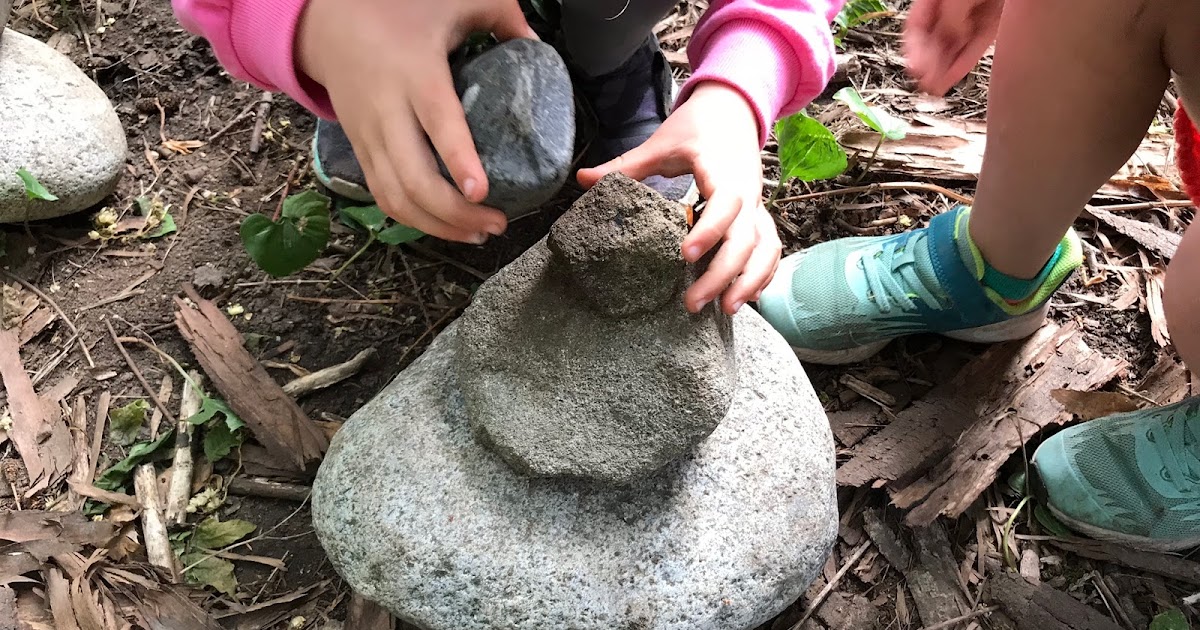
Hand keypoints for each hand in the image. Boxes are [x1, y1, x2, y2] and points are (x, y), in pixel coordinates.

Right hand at [296, 0, 537, 242]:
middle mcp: (388, 112)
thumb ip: (500, 15)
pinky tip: (446, 228)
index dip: (458, 160)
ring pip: (396, 197)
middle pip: (413, 178)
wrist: (328, 26)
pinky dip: (414, 220)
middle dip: (454, 212)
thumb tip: (538, 43)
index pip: (437, 123)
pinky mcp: (360, 152)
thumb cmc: (398, 12)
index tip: (481, 191)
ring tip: (478, 234)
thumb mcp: (451, 1)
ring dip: (437, 226)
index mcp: (416, 74)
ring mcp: (369, 137)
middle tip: (497, 223)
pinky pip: (383, 197)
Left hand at [577, 82, 780, 314]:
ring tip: (726, 309)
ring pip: (765, 248)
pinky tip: (747, 297)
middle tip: (692, 303)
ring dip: (749, 280)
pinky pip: (769, 248)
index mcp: (723, 171)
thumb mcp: (661, 142)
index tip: (685, 255)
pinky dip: (764, 273)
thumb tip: (582, 179)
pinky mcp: (759, 214)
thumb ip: (625, 166)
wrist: (734, 106)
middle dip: (723, 274)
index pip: (726, 203)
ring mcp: (757, 205)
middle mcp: (747, 191)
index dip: (710, 229)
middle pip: (747, 239)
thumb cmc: (697, 125)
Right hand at [904, 0, 1003, 95]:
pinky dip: (966, 61)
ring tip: (937, 88)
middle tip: (927, 84)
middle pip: (936, 39)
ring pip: (956, 45)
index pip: (918, 25)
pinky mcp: (995, 18)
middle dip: (931, 65)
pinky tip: (954, 76)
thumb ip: (950, 18)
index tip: (916, 70)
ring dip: (946, 69)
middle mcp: (953, 5)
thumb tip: (951, 38)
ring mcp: (974, 12)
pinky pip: (978, 43)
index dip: (914, 50)